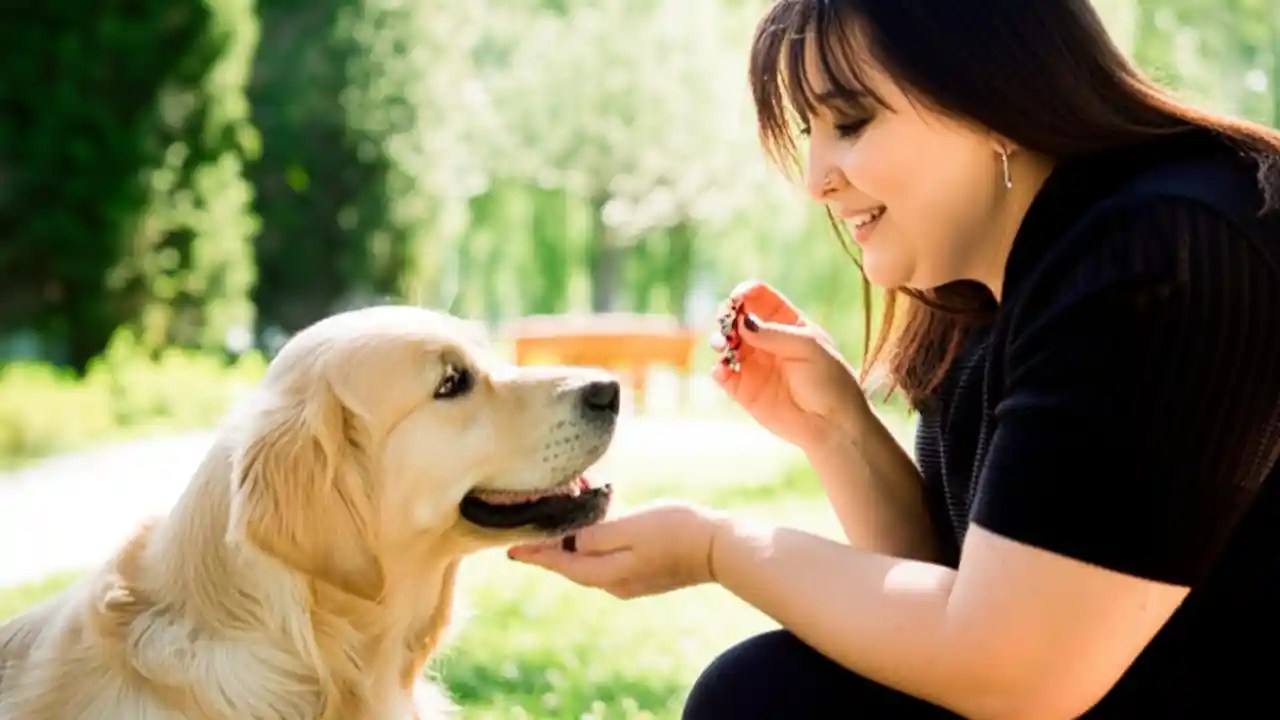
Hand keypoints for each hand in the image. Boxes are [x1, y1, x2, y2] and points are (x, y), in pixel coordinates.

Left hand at [506, 501, 727, 598]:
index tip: (508, 548)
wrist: (719, 547)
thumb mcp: (628, 529)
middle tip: (529, 529)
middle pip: (572, 564)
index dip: (533, 554)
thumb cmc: (674, 530)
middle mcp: (614, 583)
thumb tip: (566, 543)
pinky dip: (596, 540)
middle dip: (551, 545)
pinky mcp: (646, 571)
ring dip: (574, 540)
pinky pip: (610, 555)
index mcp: (606, 574)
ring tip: (561, 520)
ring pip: (591, 559)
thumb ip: (593, 536)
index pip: (559, 564)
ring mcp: (632, 580)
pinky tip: (597, 523)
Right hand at [713, 280, 870, 454]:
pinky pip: (722, 374)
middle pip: (737, 317)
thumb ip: (774, 334)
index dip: (746, 292)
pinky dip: (718, 369)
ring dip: (719, 340)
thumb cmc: (829, 381)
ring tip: (724, 345)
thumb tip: (743, 321)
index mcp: (786, 323)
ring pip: (725, 343)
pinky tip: (723, 370)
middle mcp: (766, 340)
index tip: (738, 297)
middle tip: (728, 322)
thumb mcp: (809, 348)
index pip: (760, 297)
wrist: (831, 424)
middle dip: (728, 315)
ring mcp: (753, 364)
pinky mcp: (743, 389)